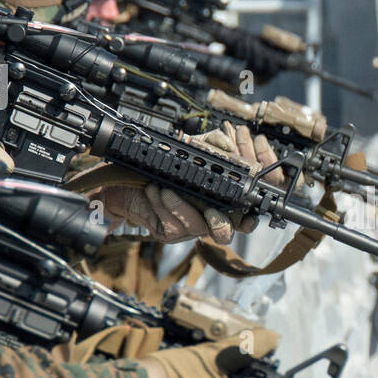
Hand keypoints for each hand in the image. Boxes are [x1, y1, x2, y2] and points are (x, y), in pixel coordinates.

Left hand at [97, 126, 275, 242]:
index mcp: (219, 202)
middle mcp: (206, 218)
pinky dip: (161, 205)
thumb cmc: (166, 167)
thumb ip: (214, 143)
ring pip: (193, 227)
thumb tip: (229, 145)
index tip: (247, 215)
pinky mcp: (169, 232)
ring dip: (179, 206)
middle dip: (220, 224)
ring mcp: (187, 228)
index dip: (248, 221)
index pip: (242, 219)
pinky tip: (154, 191)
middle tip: (211, 211)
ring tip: (165, 188)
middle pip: (224, 234)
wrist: (130, 181)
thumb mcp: (193, 148)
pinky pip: (170, 224)